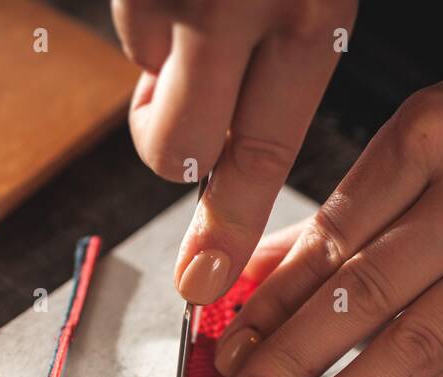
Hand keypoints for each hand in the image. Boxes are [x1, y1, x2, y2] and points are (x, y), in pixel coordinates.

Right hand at [113, 0, 357, 302]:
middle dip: (175, 153)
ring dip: (166, 71)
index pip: (263, 156)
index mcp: (311, 19)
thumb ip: (286, 74)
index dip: (227, 229)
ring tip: (202, 13)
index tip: (202, 283)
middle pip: (182, 149)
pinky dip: (149, 21)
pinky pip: (130, 35)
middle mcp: (246, 5)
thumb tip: (234, 180)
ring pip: (150, 91)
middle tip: (186, 120)